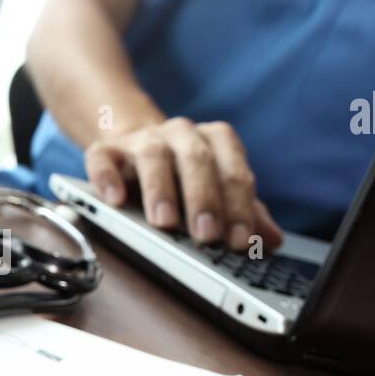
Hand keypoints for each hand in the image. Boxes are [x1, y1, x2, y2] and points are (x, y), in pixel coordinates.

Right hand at [84, 117, 283, 250]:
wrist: (138, 152)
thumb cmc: (184, 177)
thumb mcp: (217, 193)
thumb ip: (244, 214)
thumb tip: (272, 241)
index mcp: (215, 142)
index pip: (233, 170)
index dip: (239, 206)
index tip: (239, 241)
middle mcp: (181, 134)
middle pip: (196, 158)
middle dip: (203, 198)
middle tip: (206, 236)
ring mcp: (142, 140)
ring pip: (152, 154)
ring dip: (159, 188)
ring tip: (164, 222)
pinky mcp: (107, 150)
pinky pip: (103, 158)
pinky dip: (107, 178)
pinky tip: (114, 199)